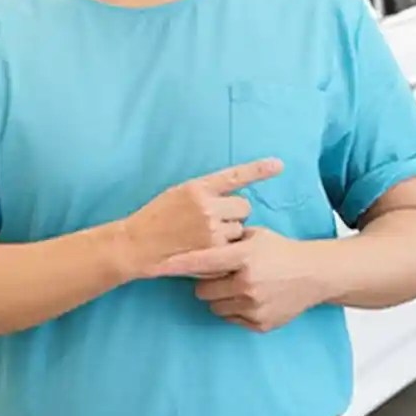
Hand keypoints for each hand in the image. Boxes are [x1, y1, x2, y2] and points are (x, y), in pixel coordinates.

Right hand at [121, 158, 283, 279]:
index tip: (278, 164)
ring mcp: (211, 229)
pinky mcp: (213, 251)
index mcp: (197, 187)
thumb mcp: (177, 194)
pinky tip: (205, 251)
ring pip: (240, 228)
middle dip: (234, 214)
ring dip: (229, 233)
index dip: (259, 170)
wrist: (137, 244)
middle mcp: (207, 206)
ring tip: (204, 237)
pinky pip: (232, 247)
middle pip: (243, 206)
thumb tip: (230, 194)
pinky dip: (224, 250)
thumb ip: (203, 193)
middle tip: (214, 221)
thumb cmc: (156, 218)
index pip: (235, 176)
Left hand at [154, 227, 327, 332]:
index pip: (201, 261)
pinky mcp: (260, 323)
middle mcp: (247, 283)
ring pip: (214, 306)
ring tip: (235, 285)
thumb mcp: (255, 236)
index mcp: (244, 257)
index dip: (177, 264)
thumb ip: (226, 240)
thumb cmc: (280, 251)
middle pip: (202, 289)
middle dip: (205, 282)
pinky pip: (231, 318)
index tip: (156, 264)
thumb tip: (195, 238)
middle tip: (218, 275)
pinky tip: (250, 297)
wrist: (315, 274)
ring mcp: (254, 305)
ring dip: (219, 297)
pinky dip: (234, 308)